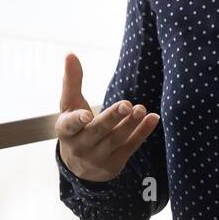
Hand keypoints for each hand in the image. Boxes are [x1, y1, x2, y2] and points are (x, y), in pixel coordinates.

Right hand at [56, 52, 159, 181]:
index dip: (78, 120)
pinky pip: (130, 148)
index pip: (70, 125)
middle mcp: (80, 147)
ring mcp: (97, 159)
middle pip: (97, 131)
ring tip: (141, 108)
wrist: (79, 165)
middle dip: (112, 118)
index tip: (87, 114)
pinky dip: (142, 133)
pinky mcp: (114, 165)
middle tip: (126, 105)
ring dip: (130, 124)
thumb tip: (70, 53)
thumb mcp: (69, 106)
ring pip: (116, 140)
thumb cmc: (75, 126)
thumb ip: (71, 82)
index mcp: (66, 131)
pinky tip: (152, 118)